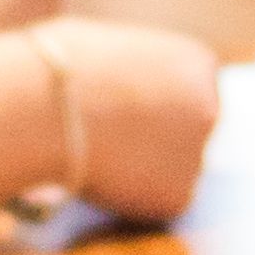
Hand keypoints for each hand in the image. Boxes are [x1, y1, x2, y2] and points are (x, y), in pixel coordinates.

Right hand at [36, 16, 222, 223]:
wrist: (43, 105)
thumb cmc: (60, 68)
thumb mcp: (115, 50)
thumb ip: (140, 76)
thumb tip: (134, 101)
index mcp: (198, 64)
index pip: (191, 93)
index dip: (156, 106)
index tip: (126, 111)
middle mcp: (210, 109)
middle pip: (189, 134)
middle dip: (157, 141)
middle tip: (112, 143)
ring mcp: (199, 155)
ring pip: (171, 171)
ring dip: (142, 170)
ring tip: (94, 155)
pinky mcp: (177, 197)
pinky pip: (156, 203)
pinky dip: (131, 199)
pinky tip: (99, 176)